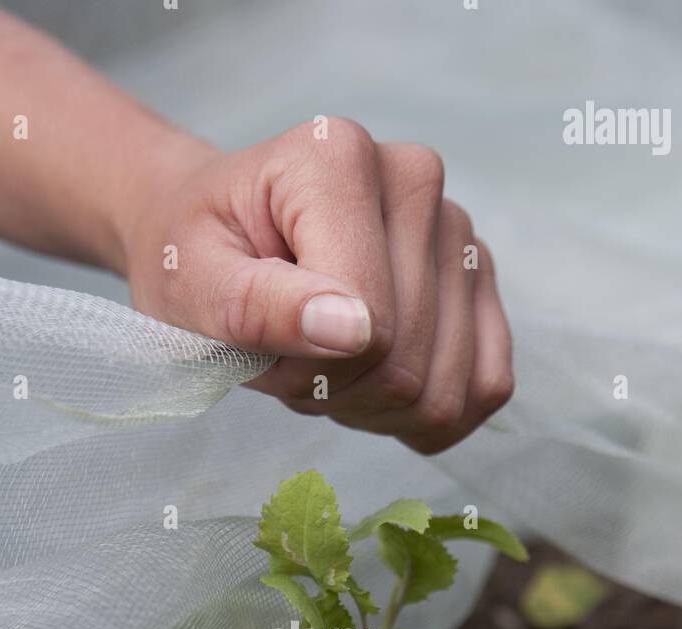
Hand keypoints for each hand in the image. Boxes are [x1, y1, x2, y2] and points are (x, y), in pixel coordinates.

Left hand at [119, 119, 513, 454]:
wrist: (215, 232)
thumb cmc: (195, 256)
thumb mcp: (194, 285)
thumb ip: (260, 306)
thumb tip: (355, 331)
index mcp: (338, 160)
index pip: (368, 321)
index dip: (308, 370)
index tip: (258, 349)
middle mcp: (416, 179)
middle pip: (407, 362)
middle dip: (335, 392)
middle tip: (285, 358)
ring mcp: (457, 229)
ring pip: (447, 387)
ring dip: (374, 407)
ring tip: (323, 364)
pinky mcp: (477, 277)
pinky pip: (487, 385)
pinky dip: (426, 414)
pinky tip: (374, 389)